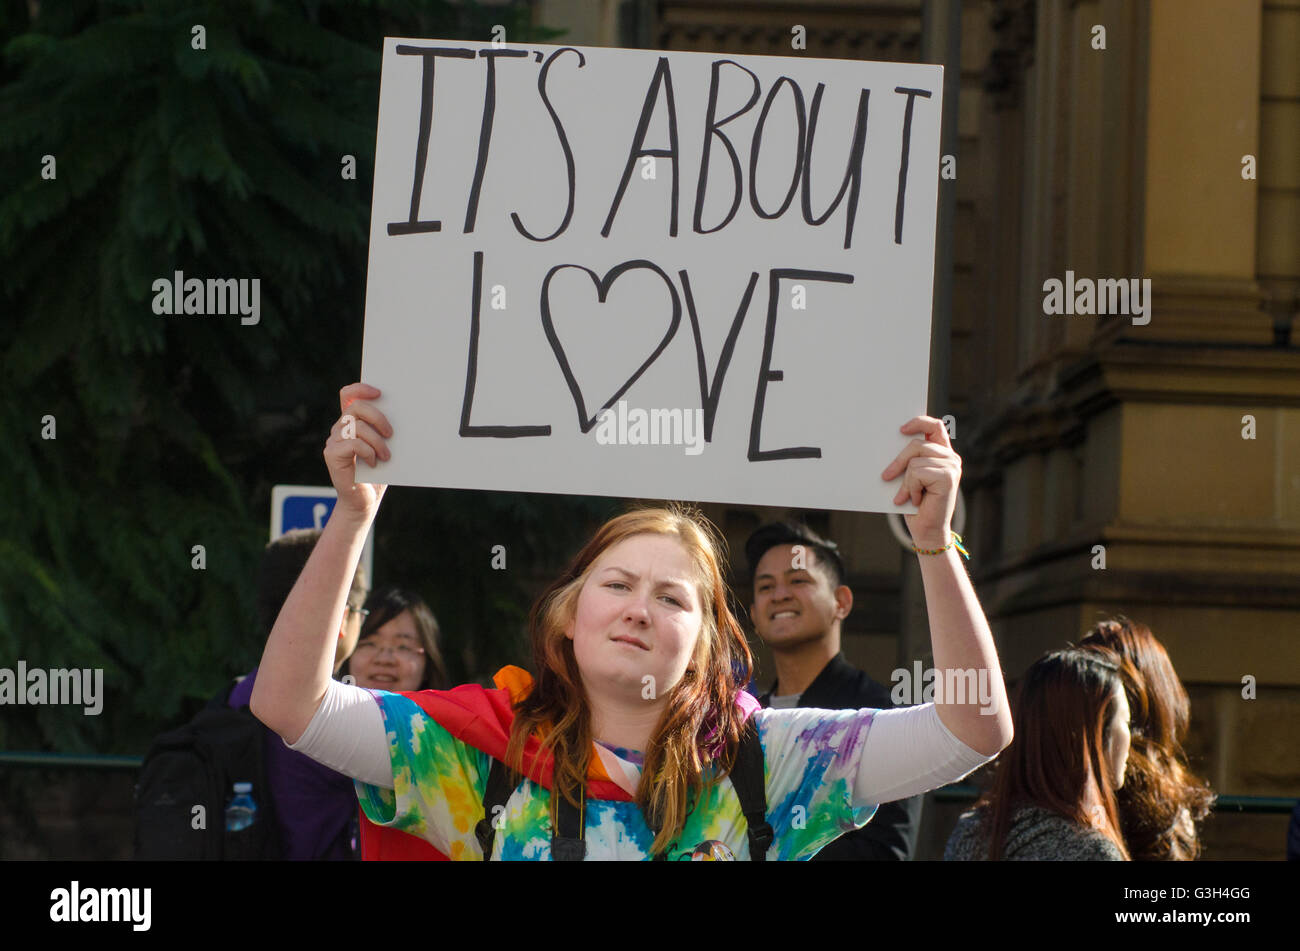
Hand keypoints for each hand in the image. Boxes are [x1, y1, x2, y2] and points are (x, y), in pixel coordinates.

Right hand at [326, 382, 391, 517]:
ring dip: (377, 441)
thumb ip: (385, 430)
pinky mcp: (331, 454)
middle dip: (377, 417)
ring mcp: (333, 440)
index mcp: (352, 422)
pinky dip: (368, 452)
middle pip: (355, 407)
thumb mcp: (385, 446)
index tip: (379, 393)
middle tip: (391, 433)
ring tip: (386, 456)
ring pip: (357, 426)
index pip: (348, 394)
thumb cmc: (378, 473)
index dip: (361, 388)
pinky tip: (374, 463)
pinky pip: (353, 443)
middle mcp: (339, 428)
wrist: (365, 501)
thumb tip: (403, 413)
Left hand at [880, 416, 960, 548]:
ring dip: (906, 481)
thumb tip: (889, 443)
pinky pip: (917, 472)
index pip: (935, 426)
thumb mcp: (910, 478)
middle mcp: (950, 458)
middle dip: (898, 461)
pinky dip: (910, 487)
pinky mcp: (948, 476)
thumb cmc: (916, 504)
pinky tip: (916, 499)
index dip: (919, 422)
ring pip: (914, 460)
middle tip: (886, 476)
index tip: (901, 429)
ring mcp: (952, 466)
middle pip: (917, 444)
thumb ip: (909, 460)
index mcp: (943, 454)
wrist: (927, 530)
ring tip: (908, 496)